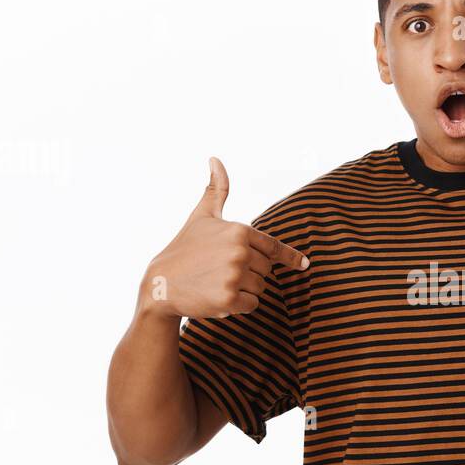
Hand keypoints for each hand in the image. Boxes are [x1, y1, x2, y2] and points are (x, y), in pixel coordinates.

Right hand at [140, 157, 308, 319]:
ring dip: (244, 289)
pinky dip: (239, 305)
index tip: (304, 264)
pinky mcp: (229, 299)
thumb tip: (215, 159)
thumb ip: (216, 189)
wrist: (160, 283)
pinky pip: (252, 305)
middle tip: (221, 270)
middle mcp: (239, 251)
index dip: (289, 257)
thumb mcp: (202, 216)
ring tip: (217, 281)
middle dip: (249, 273)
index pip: (273, 248)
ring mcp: (234, 275)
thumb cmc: (185, 248)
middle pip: (266, 269)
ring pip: (260, 287)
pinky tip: (217, 297)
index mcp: (239, 230)